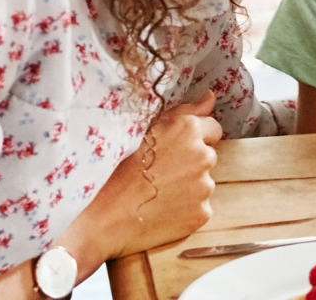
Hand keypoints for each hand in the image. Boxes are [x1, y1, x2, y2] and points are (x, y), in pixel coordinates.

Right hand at [77, 90, 224, 259]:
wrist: (103, 217)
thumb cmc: (116, 170)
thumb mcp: (144, 130)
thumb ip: (184, 112)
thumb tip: (209, 98)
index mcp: (189, 130)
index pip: (212, 128)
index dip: (193, 138)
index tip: (175, 149)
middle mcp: (203, 156)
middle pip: (207, 156)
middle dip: (191, 162)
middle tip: (159, 173)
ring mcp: (204, 187)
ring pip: (203, 183)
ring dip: (188, 186)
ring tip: (156, 192)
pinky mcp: (202, 213)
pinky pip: (199, 207)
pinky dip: (185, 209)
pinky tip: (161, 210)